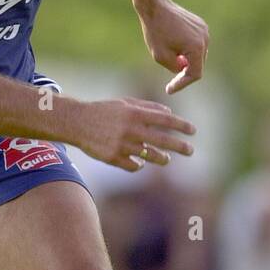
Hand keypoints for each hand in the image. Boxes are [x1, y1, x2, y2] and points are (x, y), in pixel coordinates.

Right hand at [70, 97, 195, 172]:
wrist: (77, 123)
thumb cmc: (103, 111)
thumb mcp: (125, 103)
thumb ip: (148, 107)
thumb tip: (170, 113)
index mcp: (135, 113)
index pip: (165, 120)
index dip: (181, 126)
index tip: (193, 131)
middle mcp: (131, 129)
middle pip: (163, 141)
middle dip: (180, 146)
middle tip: (190, 150)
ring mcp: (122, 145)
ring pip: (150, 156)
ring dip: (162, 159)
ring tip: (166, 160)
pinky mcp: (113, 158)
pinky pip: (134, 166)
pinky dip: (139, 165)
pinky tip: (141, 162)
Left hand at [139, 0, 208, 93]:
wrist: (155, 7)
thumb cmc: (155, 31)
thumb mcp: (160, 57)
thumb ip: (174, 68)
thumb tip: (183, 70)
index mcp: (197, 47)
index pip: (195, 74)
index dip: (182, 84)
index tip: (169, 89)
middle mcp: (205, 38)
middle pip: (198, 65)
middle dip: (185, 72)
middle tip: (170, 78)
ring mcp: (204, 31)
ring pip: (198, 55)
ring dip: (186, 60)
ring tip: (170, 57)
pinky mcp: (201, 25)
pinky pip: (197, 44)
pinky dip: (188, 50)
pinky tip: (174, 45)